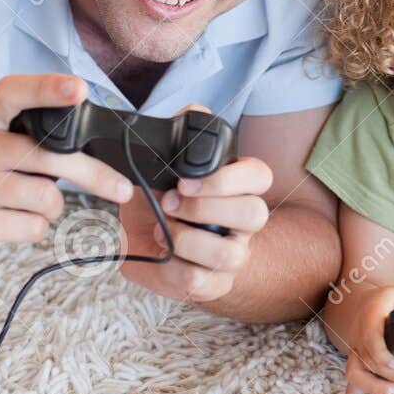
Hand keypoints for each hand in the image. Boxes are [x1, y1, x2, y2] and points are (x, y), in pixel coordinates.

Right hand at [0, 73, 133, 273]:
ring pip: (44, 197)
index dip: (47, 89)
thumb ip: (33, 135)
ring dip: (52, 207)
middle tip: (120, 188)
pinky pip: (31, 227)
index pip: (12, 92)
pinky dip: (34, 228)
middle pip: (46, 154)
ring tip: (30, 204)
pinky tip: (11, 222)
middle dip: (92, 175)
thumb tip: (94, 143)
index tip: (79, 88)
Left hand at [119, 106, 271, 305]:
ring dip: (189, 240)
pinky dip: (176, 269)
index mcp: (235, 187)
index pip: (259, 176)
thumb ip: (176, 134)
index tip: (184, 181)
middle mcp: (241, 221)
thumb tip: (196, 110)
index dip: (228, 179)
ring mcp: (232, 254)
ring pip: (233, 254)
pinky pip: (206, 283)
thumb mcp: (157, 164)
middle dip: (207, 208)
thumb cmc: (154, 200)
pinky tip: (162, 256)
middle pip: (255, 214)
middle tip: (168, 203)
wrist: (134, 241)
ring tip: (163, 232)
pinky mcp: (214, 284)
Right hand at [341, 285, 393, 393]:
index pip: (371, 340)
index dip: (383, 355)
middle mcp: (358, 338)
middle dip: (391, 375)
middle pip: (368, 361)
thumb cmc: (385, 300)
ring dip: (374, 388)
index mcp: (369, 319)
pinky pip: (350, 387)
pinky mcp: (356, 365)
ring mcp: (355, 353)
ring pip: (355, 375)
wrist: (361, 302)